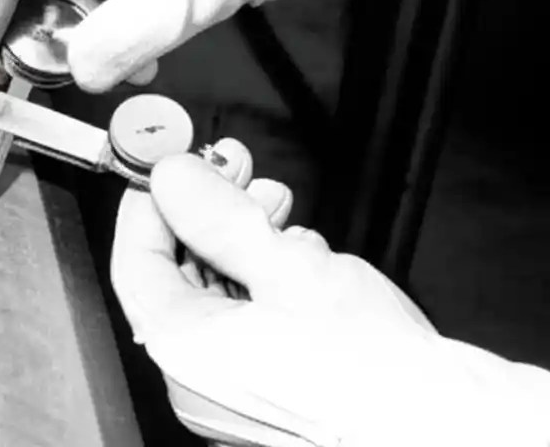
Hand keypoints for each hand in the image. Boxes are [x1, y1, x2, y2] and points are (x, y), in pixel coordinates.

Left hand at [112, 139, 549, 445]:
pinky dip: (269, 273)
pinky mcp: (276, 378)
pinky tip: (300, 249)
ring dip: (243, 234)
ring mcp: (236, 381)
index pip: (136, 263)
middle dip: (208, 210)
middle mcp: (199, 374)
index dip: (150, 204)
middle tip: (233, 166)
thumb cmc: (375, 377)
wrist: (447, 429)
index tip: (171, 164)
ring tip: (274, 201)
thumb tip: (175, 178)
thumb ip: (220, 218)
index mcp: (184, 352)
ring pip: (220, 288)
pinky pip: (252, 314)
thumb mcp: (290, 271)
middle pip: (180, 271)